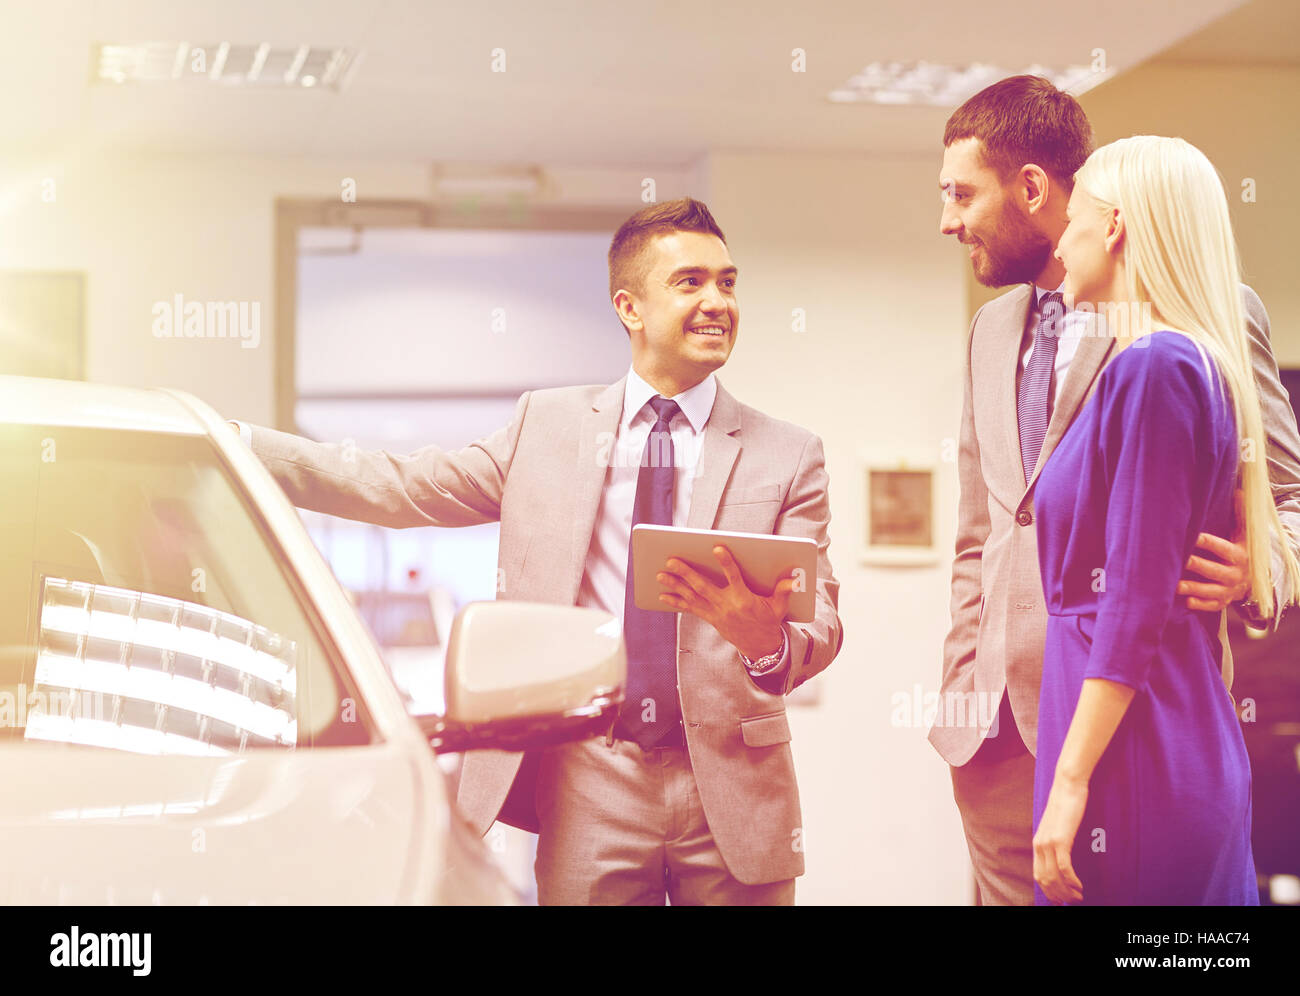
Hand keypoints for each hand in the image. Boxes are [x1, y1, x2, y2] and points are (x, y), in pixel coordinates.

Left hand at [657, 545, 793, 659]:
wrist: (761, 647)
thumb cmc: (770, 621)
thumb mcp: (780, 606)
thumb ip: (784, 590)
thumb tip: (794, 579)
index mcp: (744, 599)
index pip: (734, 577)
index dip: (726, 563)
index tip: (717, 549)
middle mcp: (727, 606)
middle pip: (703, 586)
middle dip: (686, 573)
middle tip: (671, 560)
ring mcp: (716, 613)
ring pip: (692, 597)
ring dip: (675, 585)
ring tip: (660, 575)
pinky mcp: (710, 618)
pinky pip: (690, 609)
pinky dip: (676, 602)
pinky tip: (662, 595)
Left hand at [1033, 773, 1086, 903]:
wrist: (1068, 786)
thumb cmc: (1067, 805)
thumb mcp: (1058, 827)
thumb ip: (1057, 842)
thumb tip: (1063, 856)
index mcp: (1037, 843)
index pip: (1038, 874)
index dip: (1048, 891)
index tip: (1059, 900)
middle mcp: (1039, 845)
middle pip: (1044, 880)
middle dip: (1058, 895)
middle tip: (1072, 902)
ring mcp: (1048, 842)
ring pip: (1054, 877)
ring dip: (1067, 892)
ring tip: (1078, 898)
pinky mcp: (1060, 840)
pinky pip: (1064, 868)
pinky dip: (1072, 881)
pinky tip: (1080, 887)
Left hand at [1178, 489, 1249, 610]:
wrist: (1254, 579)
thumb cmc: (1241, 551)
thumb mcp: (1243, 534)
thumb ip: (1239, 514)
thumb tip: (1238, 490)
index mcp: (1239, 555)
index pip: (1222, 548)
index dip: (1207, 542)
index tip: (1192, 536)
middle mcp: (1235, 574)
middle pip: (1214, 571)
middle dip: (1198, 565)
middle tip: (1181, 560)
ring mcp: (1229, 590)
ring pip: (1210, 591)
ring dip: (1192, 588)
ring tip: (1173, 585)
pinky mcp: (1222, 602)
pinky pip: (1210, 606)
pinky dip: (1198, 604)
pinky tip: (1184, 601)